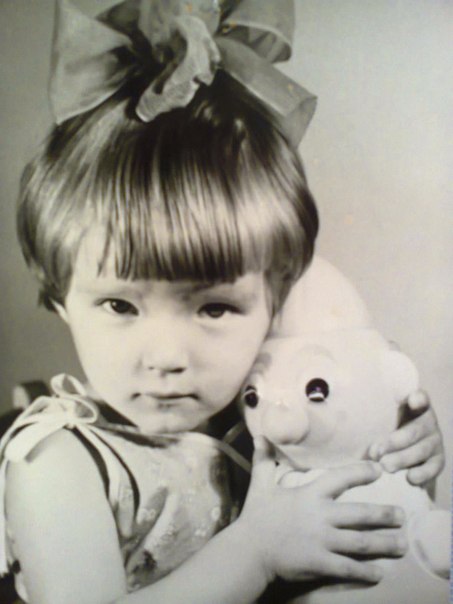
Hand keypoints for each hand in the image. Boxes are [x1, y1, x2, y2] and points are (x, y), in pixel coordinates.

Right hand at [237, 437, 405, 584]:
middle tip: (402, 515)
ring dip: (384, 543)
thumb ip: (264, 460)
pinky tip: (379, 572)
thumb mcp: (260, 485)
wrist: (248, 551)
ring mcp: (322, 541)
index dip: (361, 473)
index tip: (379, 471)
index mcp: (309, 495)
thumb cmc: (257, 516)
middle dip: (384, 515)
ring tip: (401, 544)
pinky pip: (348, 568)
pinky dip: (366, 571)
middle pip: (360, 514)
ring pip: (361, 542)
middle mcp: (320, 516)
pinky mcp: (320, 563)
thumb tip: (259, 434)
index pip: (340, 478)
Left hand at [368, 389, 444, 484]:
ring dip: (403, 458)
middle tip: (374, 452)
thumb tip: (338, 405)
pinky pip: (434, 468)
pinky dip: (423, 473)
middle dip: (394, 441)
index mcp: (414, 405)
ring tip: (385, 466)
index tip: (412, 400)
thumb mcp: (377, 416)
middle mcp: (427, 421)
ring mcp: (434, 441)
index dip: (418, 399)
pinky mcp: (437, 460)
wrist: (400, 450)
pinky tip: (410, 478)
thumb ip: (368, 410)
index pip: (420, 398)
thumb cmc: (382, 426)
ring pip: (422, 449)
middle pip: (415, 430)